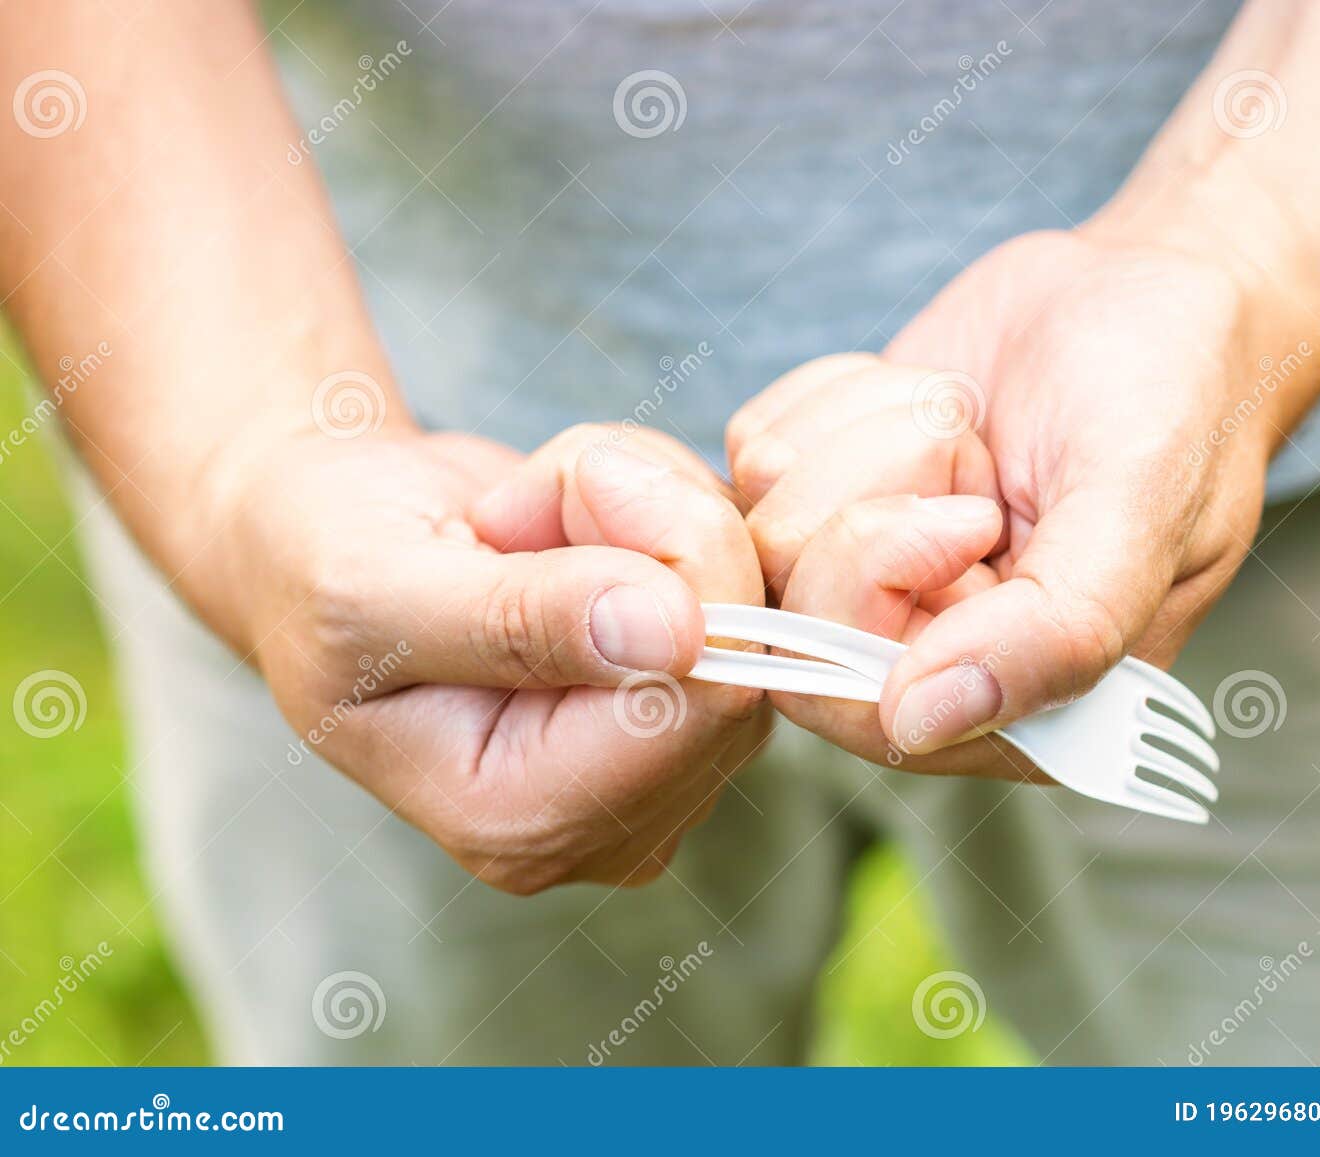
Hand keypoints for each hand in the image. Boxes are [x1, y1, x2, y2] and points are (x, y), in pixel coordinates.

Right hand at [211, 423, 764, 892]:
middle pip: (746, 655)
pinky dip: (673, 511)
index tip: (572, 483)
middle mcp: (615, 814)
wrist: (325, 538)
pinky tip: (574, 516)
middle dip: (657, 528)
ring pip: (755, 602)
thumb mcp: (376, 590)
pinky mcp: (697, 685)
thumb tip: (677, 632)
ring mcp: (667, 754)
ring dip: (654, 510)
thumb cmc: (319, 566)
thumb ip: (519, 619)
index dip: (670, 563)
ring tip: (529, 513)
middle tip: (531, 499)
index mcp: (524, 823)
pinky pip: (752, 574)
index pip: (701, 704)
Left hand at [728, 227, 1286, 770]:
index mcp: (1018, 706)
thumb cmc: (1170, 395)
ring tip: (969, 423)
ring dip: (872, 436)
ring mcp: (859, 574)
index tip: (976, 514)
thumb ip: (1055, 632)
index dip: (884, 592)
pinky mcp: (821, 493)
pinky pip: (753, 451)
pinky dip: (837, 397)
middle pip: (792, 615)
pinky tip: (923, 395)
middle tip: (982, 462)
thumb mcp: (1140, 507)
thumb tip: (917, 722)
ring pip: (764, 521)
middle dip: (885, 499)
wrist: (1142, 287)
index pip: (860, 707)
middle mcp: (924, 657)